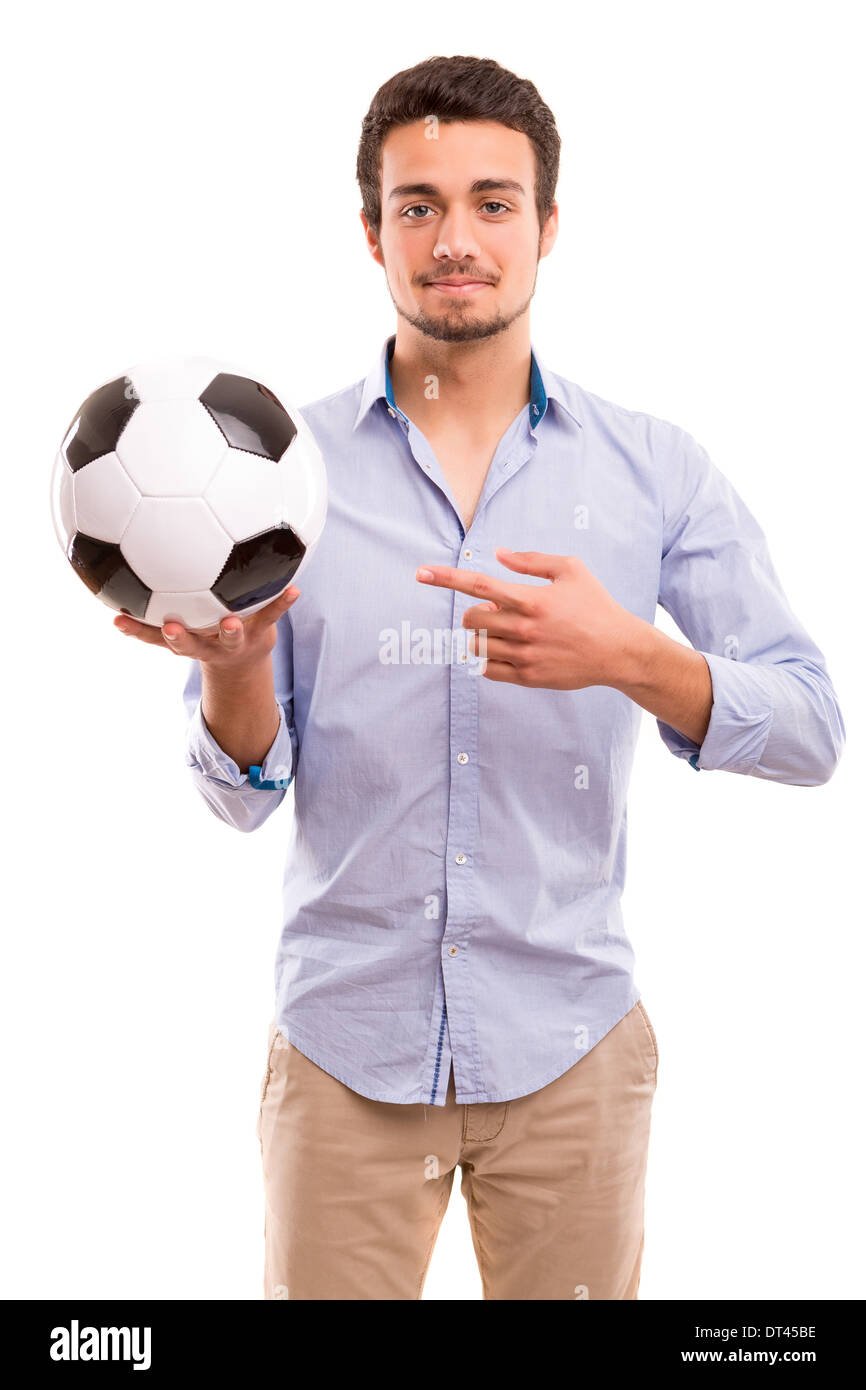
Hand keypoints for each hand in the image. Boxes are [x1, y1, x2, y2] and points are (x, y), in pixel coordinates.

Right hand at [113, 585, 300, 673]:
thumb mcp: (174, 630)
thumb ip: (146, 617)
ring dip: (230, 631)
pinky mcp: (260, 631)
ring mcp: (234, 641)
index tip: (118, 621)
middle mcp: (207, 645)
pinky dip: (282, 603)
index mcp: (186, 641)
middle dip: (181, 638)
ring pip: (231, 638)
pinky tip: (294, 590)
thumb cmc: (203, 635)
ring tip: (230, 622)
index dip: (137, 631)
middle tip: (173, 628)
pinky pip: (271, 615)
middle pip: (192, 645)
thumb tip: (108, 596)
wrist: (242, 664)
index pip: (156, 639)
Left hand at [415, 547, 644, 689]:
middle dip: (474, 614)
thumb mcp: (571, 570)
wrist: (619, 650)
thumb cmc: (595, 605)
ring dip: (481, 636)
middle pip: (471, 619)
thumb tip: (498, 555)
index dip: (446, 578)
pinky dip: (488, 659)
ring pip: (476, 646)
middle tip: (495, 612)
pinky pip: (488, 670)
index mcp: (532, 599)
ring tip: (503, 632)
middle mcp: (525, 628)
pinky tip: (507, 651)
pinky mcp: (528, 678)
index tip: (420, 572)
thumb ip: (532, 561)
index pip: (478, 586)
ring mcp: (525, 655)